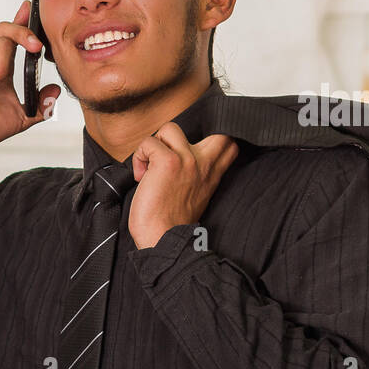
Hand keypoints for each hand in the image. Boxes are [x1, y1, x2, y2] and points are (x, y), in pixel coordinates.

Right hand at [0, 0, 61, 156]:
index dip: (23, 21)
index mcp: (2, 66)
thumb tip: (56, 90)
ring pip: (2, 42)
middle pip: (9, 29)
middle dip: (26, 33)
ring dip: (1, 67)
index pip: (14, 38)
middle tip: (36, 48)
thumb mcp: (21, 116)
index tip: (30, 8)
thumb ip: (41, 105)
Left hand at [128, 123, 238, 248]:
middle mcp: (203, 164)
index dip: (214, 140)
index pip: (230, 144)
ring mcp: (187, 160)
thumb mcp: (197, 197)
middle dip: (190, 136)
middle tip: (168, 155)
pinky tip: (140, 176)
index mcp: (211, 174)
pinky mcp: (167, 161)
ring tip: (150, 166)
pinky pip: (148, 143)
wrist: (163, 241)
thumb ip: (198, 177)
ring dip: (155, 144)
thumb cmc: (171, 224)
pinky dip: (139, 157)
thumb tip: (180, 161)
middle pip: (215, 131)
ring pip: (170, 128)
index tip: (191, 153)